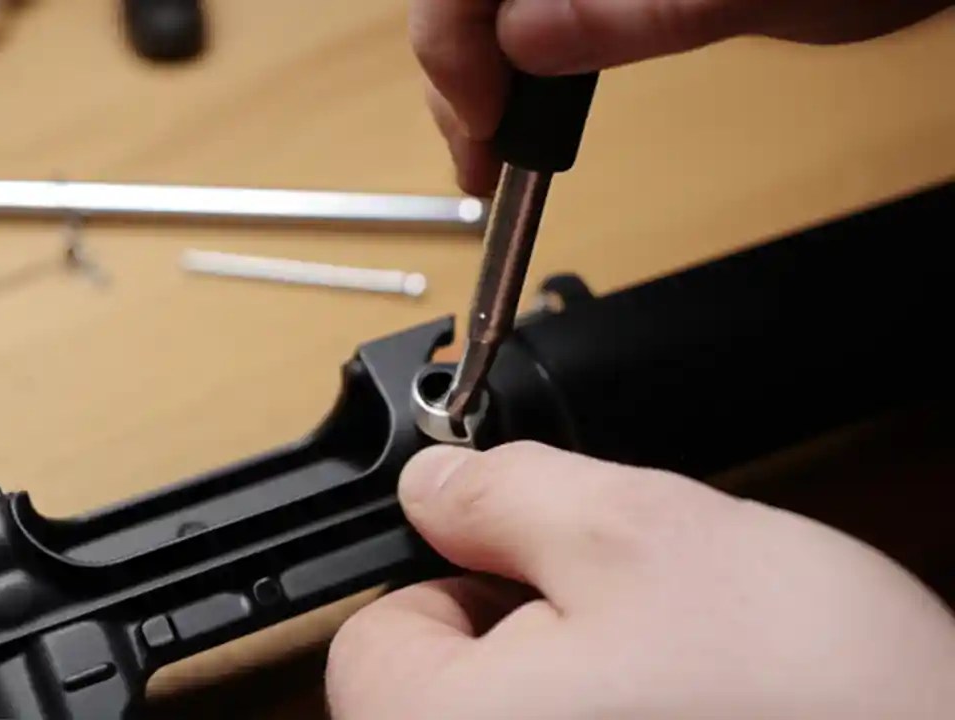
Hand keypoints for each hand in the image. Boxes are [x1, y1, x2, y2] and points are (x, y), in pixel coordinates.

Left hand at [326, 441, 954, 718]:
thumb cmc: (812, 699)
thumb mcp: (637, 531)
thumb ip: (502, 493)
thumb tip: (430, 484)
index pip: (373, 639)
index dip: (460, 581)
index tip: (541, 574)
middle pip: (448, 693)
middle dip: (531, 637)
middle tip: (638, 630)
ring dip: (590, 688)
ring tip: (690, 685)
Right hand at [413, 0, 954, 194]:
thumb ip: (645, 6)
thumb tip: (523, 40)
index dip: (450, 45)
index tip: (481, 126)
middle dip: (455, 74)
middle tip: (479, 166)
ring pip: (488, 8)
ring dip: (475, 75)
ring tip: (491, 149)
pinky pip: (524, 13)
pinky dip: (510, 64)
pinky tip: (521, 103)